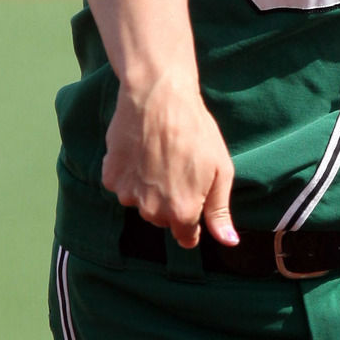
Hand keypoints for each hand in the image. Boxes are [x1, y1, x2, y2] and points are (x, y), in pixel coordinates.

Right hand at [101, 75, 237, 249]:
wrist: (158, 97)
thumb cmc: (196, 131)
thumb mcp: (221, 171)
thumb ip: (220, 211)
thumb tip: (228, 242)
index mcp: (182, 212)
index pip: (185, 237)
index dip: (192, 225)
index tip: (194, 208)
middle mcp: (152, 210)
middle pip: (162, 219)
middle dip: (171, 203)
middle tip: (179, 170)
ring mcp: (127, 194)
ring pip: (141, 203)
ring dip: (149, 189)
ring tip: (160, 158)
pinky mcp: (110, 176)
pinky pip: (122, 185)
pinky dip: (130, 174)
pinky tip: (141, 152)